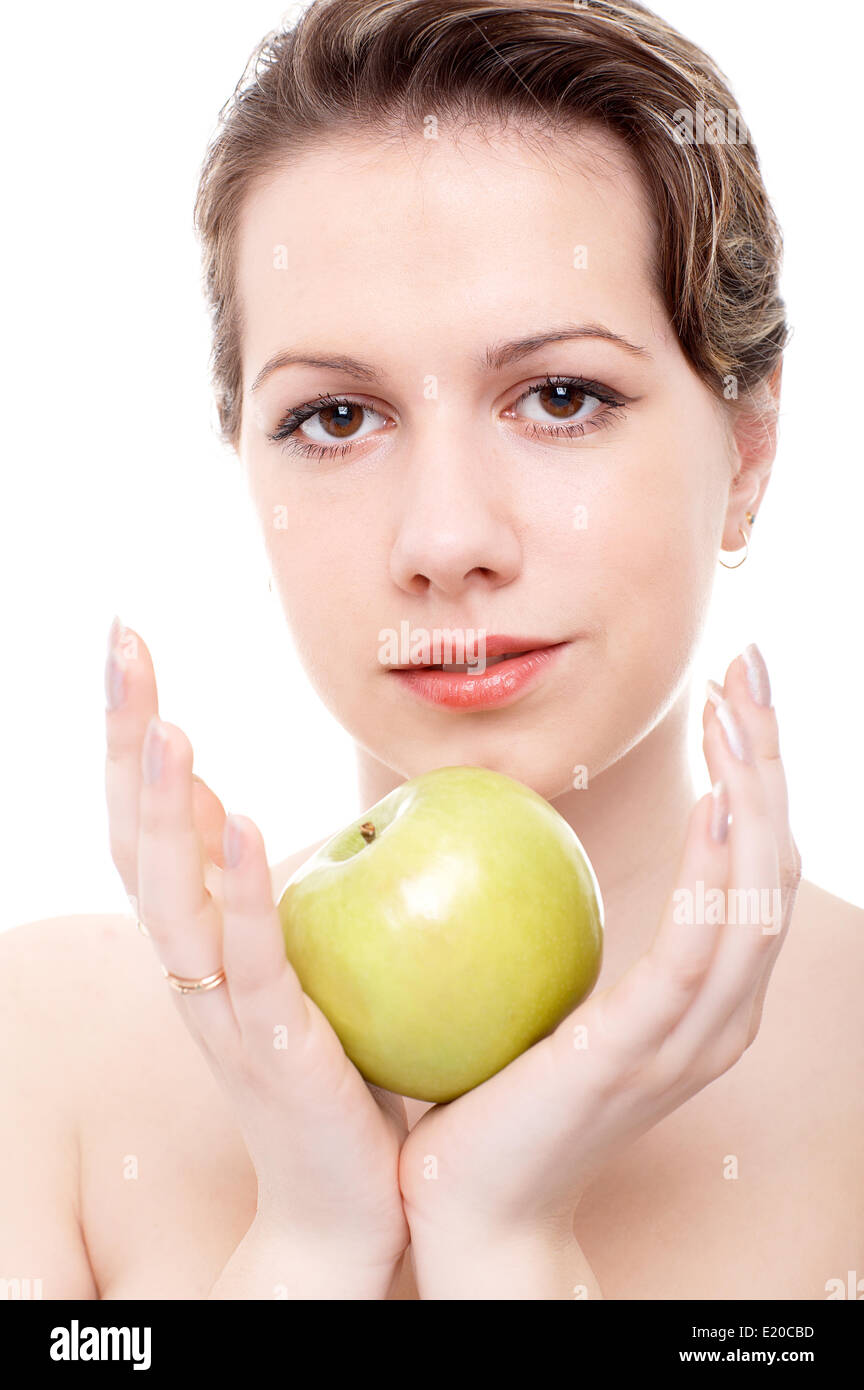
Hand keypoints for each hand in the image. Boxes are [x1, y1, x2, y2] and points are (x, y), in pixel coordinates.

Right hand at [104, 619, 409, 1270]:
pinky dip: (241, 891)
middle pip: (136, 834)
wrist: (347, 1201)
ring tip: (168, 726)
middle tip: (123, 645)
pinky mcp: (272, 1046)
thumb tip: (343, 804)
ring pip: (171, 893)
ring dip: (166, 805)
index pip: (150, 812)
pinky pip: (250, 960)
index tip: (129, 642)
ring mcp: (221, 1006)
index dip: (131, 729)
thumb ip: (298, 886)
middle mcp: (188, 961)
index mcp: (199, 933)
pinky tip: (246, 824)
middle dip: (126, 737)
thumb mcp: (310, 958)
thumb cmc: (337, 1067)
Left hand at [398, 646, 801, 1240]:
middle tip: (752, 670)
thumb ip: (563, 925)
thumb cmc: (499, 1087)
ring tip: (742, 712)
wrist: (472, 1202)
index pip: (749, 864)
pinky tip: (719, 803)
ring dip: (757, 796)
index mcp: (702, 996)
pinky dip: (721, 875)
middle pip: (771, 864)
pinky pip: (697, 952)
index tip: (733, 695)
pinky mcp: (640, 1053)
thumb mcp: (547, 988)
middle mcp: (719, 1014)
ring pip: (756, 897)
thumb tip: (521, 837)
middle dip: (770, 762)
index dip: (754, 776)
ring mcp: (689, 1039)